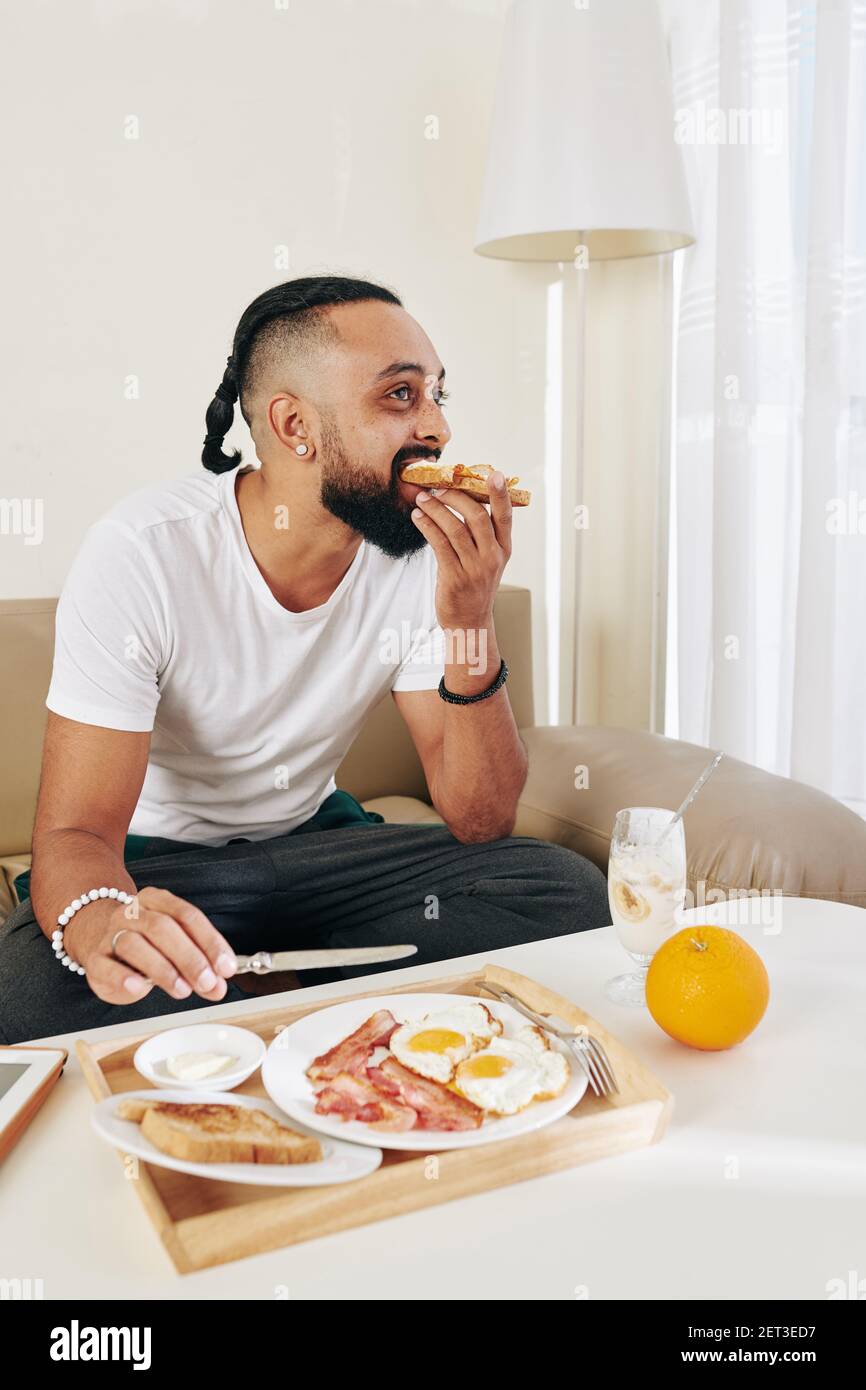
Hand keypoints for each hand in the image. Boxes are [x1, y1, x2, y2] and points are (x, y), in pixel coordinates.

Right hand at [64, 886, 237, 1005]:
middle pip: (163, 928)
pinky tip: (139, 987)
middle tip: (206, 982)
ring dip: (163, 969)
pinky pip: (107, 965)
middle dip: (190, 957)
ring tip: (182, 990)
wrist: (96, 938)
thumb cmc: (144, 943)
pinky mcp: (95, 958)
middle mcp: (132, 912)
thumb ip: (198, 966)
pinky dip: (124, 977)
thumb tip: (218, 986)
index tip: (225, 967)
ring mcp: (110, 933)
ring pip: (135, 944)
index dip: (210, 942)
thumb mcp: (175, 949)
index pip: (188, 916)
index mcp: (157, 901)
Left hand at [410, 469, 511, 628]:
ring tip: (422, 499)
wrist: (469, 622)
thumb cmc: (474, 585)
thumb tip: (461, 500)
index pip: (504, 516)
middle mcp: (492, 557)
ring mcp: (475, 568)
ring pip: (455, 529)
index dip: (501, 494)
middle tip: (437, 487)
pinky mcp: (455, 578)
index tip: (495, 474)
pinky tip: (418, 518)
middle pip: (477, 517)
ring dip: (436, 509)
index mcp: (503, 549)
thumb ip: (480, 534)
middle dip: (455, 497)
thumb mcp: (487, 560)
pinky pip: (439, 545)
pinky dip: (427, 527)